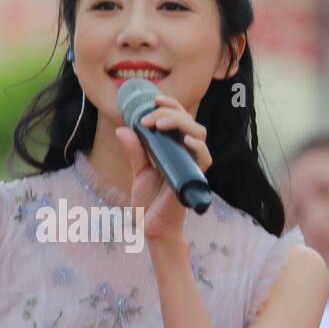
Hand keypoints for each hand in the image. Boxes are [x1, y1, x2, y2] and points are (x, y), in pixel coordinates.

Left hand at [113, 94, 211, 244]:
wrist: (153, 227)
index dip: (169, 106)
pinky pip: (205, 158)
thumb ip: (134, 151)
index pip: (179, 119)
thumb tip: (123, 128)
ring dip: (180, 123)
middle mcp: (186, 153)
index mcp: (174, 148)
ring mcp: (192, 164)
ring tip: (159, 124)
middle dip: (171, 111)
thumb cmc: (149, 201)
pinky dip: (198, 147)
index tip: (152, 100)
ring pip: (199, 133)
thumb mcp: (138, 171)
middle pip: (190, 121)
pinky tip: (186, 141)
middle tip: (150, 114)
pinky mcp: (195, 178)